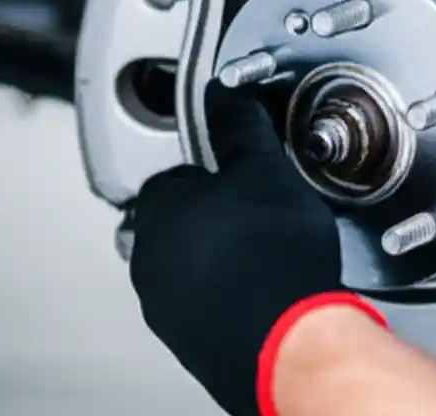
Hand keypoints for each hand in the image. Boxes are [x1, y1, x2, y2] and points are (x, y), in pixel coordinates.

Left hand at [129, 88, 341, 415]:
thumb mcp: (265, 168)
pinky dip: (231, 294)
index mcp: (157, 208)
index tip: (246, 173)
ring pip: (192, 265)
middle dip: (218, 214)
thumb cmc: (272, 257)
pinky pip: (208, 302)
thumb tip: (228, 96)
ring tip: (269, 252)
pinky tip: (266, 289)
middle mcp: (149, 258)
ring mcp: (167, 304)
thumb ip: (241, 126)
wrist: (287, 337)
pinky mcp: (191, 340)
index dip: (218, 169)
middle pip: (182, 220)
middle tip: (262, 212)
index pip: (178, 172)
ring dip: (223, 256)